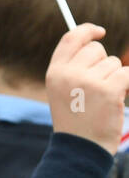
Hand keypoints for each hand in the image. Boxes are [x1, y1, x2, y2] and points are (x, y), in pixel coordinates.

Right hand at [46, 23, 128, 155]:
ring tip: (104, 99)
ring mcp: (89, 81)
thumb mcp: (63, 91)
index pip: (71, 38)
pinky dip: (128, 83)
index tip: (100, 31)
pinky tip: (119, 96)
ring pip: (114, 64)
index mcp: (55, 72)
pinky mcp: (109, 90)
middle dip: (104, 64)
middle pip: (96, 50)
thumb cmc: (76, 119)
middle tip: (99, 86)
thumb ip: (73, 67)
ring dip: (115, 78)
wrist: (81, 147)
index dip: (87, 30)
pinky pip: (127, 73)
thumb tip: (95, 43)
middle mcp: (69, 74)